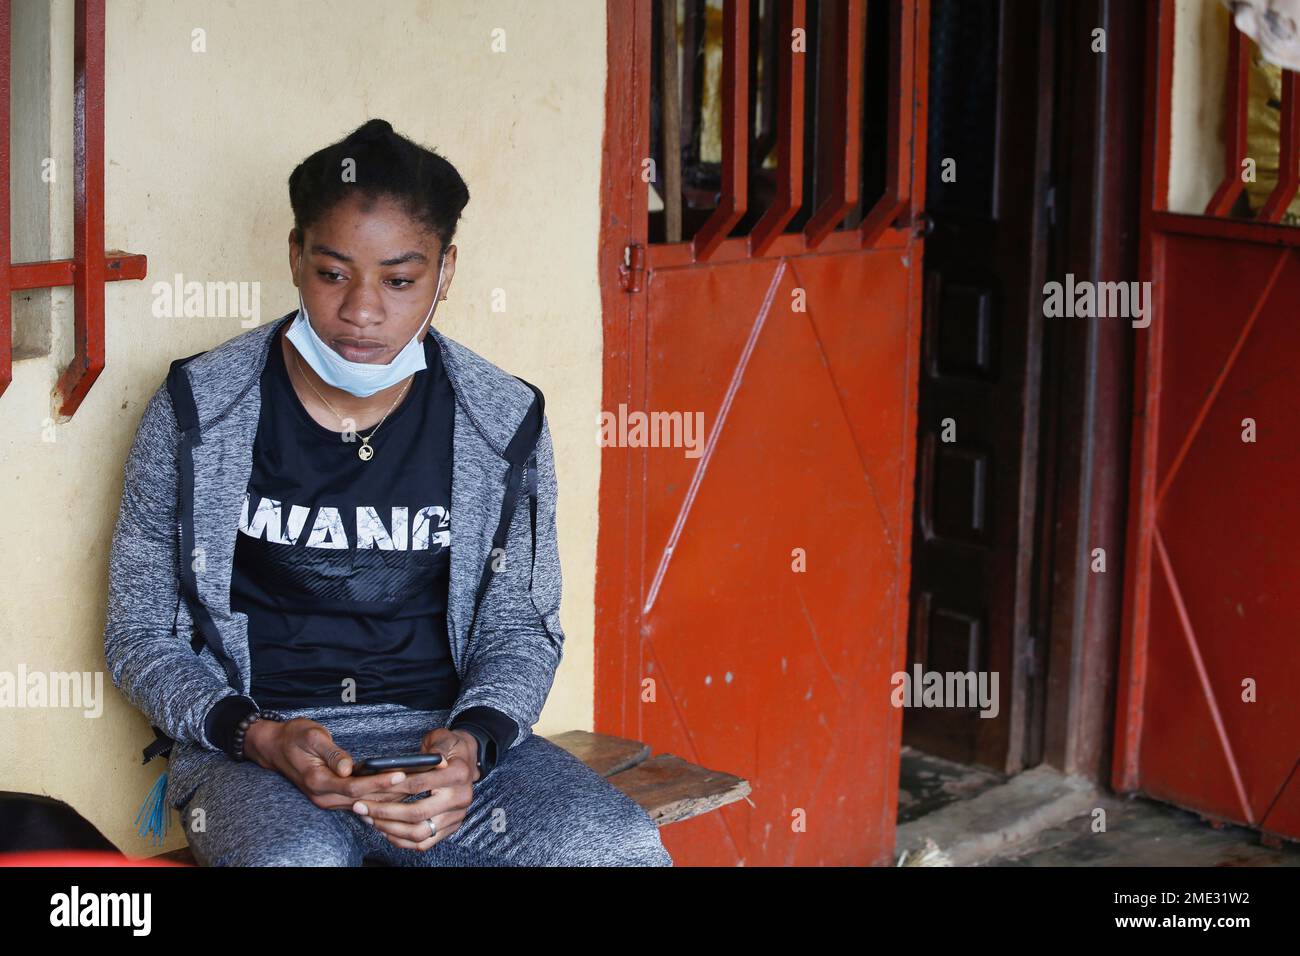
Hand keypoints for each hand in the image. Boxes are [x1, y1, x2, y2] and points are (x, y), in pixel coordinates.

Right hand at [245, 717, 416, 809]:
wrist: (274, 746)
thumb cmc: (294, 736)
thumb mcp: (312, 736)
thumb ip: (332, 753)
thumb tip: (349, 767)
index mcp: (317, 782)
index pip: (355, 787)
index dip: (379, 782)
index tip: (401, 773)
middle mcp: (323, 797)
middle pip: (364, 799)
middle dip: (392, 791)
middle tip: (418, 780)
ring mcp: (327, 800)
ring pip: (364, 802)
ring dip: (389, 795)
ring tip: (415, 783)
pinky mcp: (333, 797)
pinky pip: (359, 799)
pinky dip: (378, 794)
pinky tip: (398, 787)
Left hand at [352, 727, 478, 851]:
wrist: (468, 760)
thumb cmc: (448, 747)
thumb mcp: (441, 739)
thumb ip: (429, 750)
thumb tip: (409, 764)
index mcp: (458, 774)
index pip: (419, 784)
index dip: (392, 787)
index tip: (369, 789)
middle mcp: (460, 797)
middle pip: (417, 813)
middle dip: (384, 812)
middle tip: (360, 807)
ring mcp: (457, 816)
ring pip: (418, 832)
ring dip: (390, 828)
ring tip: (369, 818)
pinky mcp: (451, 827)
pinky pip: (424, 843)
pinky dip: (402, 840)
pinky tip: (385, 830)